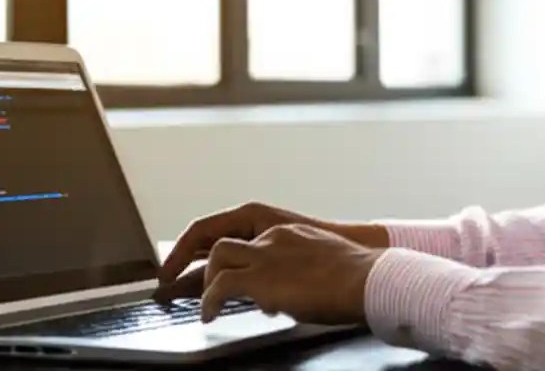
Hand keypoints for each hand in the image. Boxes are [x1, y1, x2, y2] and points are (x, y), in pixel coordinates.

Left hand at [156, 202, 386, 300]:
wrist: (365, 278)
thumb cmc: (351, 277)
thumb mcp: (317, 264)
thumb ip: (293, 271)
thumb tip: (275, 297)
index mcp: (285, 230)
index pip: (238, 233)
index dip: (213, 247)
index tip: (200, 263)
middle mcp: (271, 235)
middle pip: (218, 238)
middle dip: (193, 259)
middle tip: (179, 280)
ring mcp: (265, 253)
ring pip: (216, 257)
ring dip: (203, 280)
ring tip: (201, 302)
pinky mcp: (260, 277)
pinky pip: (220, 286)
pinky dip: (208, 300)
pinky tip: (209, 314)